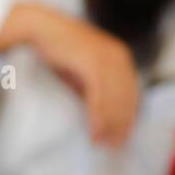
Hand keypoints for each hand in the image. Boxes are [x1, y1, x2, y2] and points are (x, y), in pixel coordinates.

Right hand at [0, 1, 140, 147]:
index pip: (132, 91)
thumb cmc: (60, 50)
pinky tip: (95, 132)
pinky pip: (99, 96)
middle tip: (115, 145)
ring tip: (104, 143)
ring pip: (114, 99)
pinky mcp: (92, 62)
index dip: (129, 116)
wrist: (42, 29)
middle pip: (126, 97)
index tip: (124, 135)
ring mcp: (107, 58)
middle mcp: (119, 55)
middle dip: (122, 124)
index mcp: (120, 56)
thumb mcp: (83, 71)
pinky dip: (98, 116)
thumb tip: (103, 112)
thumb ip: (96, 87)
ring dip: (110, 124)